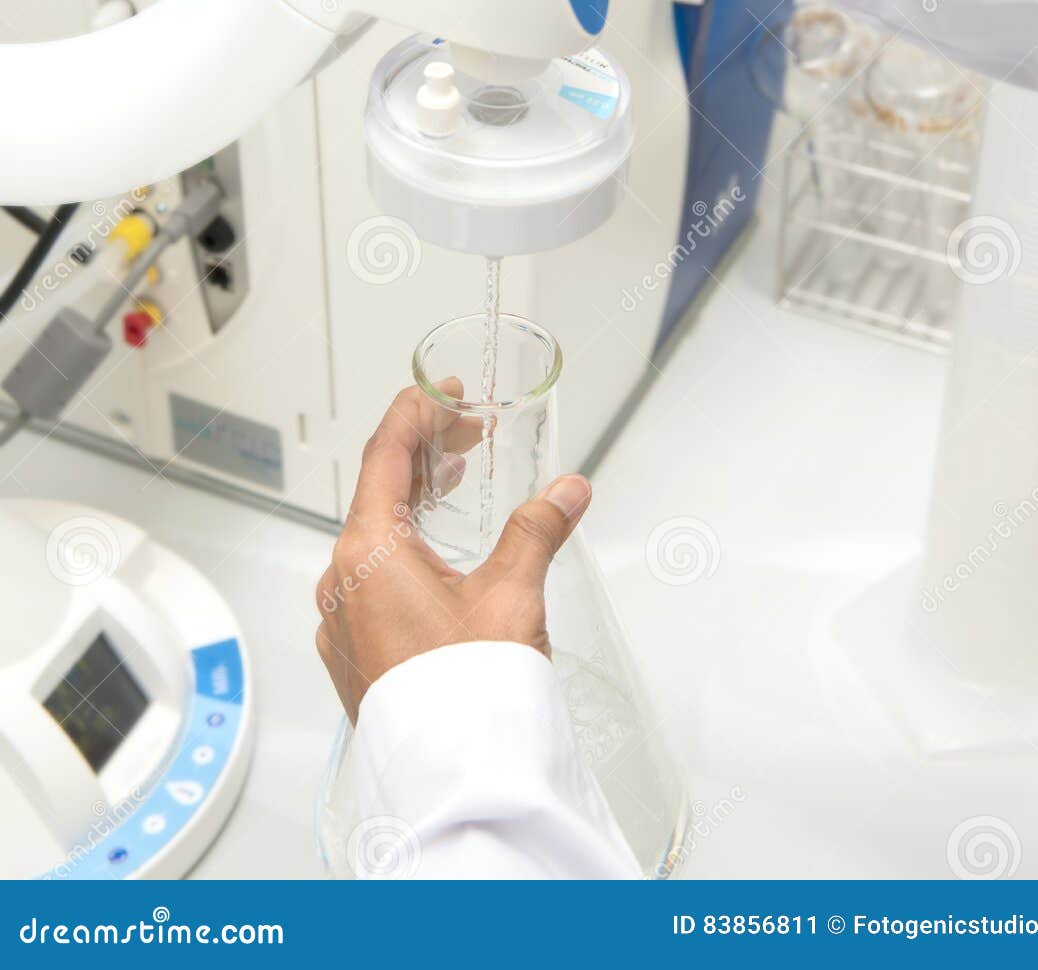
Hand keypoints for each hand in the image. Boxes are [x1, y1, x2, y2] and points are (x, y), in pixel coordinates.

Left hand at [315, 381, 591, 721]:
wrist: (455, 777)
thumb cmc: (467, 693)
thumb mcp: (512, 593)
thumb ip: (537, 529)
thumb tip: (565, 490)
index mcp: (367, 552)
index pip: (384, 454)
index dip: (415, 412)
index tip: (441, 391)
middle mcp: (341, 581)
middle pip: (376, 491)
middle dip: (423, 453)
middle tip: (466, 431)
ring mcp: (342, 620)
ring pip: (372, 534)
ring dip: (413, 499)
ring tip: (454, 480)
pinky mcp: (354, 650)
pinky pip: (369, 575)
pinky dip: (402, 544)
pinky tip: (438, 550)